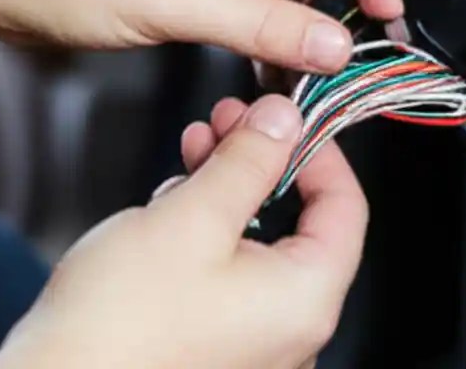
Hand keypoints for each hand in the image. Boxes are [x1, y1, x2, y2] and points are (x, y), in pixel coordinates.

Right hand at [0, 95, 367, 368]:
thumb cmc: (119, 323)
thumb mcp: (192, 217)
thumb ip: (248, 161)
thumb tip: (284, 121)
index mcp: (305, 300)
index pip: (346, 208)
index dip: (318, 150)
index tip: (287, 118)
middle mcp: (291, 331)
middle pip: (299, 223)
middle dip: (260, 162)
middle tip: (226, 121)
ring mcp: (253, 344)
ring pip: (258, 245)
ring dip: (228, 190)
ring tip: (191, 155)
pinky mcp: (214, 346)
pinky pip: (229, 276)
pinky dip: (208, 234)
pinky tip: (173, 207)